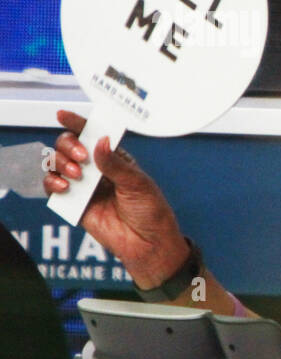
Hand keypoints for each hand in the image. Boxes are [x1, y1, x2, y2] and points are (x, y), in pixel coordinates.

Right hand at [43, 110, 189, 289]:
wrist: (149, 244)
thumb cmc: (151, 212)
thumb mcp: (137, 184)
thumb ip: (115, 164)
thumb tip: (99, 140)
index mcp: (115, 159)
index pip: (93, 135)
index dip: (78, 123)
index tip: (63, 114)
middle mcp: (97, 170)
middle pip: (69, 145)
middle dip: (69, 145)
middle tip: (82, 158)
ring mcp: (84, 186)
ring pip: (57, 163)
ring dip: (61, 163)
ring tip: (77, 176)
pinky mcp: (74, 204)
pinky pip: (53, 188)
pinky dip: (52, 183)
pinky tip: (64, 186)